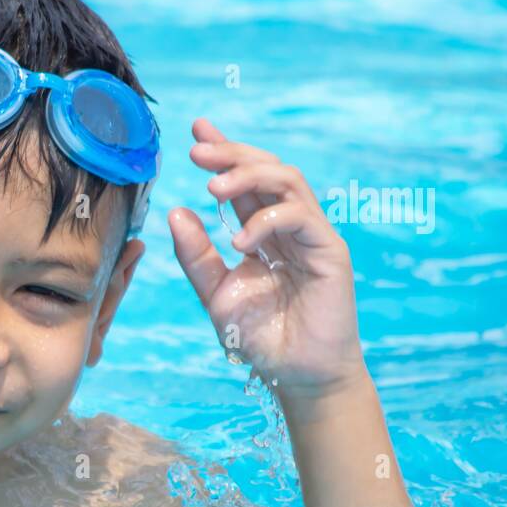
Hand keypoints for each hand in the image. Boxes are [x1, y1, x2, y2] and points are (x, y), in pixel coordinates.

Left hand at [167, 117, 365, 400]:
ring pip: (287, 182)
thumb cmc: (261, 337)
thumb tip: (176, 211)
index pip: (244, 180)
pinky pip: (300, 218)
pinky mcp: (330, 253)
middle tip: (197, 152)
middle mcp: (288, 227)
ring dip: (248, 177)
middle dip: (232, 155)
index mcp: (261, 231)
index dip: (224, 150)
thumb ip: (196, 256)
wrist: (297, 377)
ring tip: (212, 189)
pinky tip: (238, 240)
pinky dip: (266, 221)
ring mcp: (311, 236)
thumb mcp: (216, 293)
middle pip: (267, 169)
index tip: (196, 129)